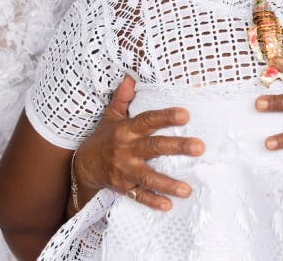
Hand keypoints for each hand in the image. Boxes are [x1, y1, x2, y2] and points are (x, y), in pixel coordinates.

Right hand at [73, 76, 204, 210]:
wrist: (83, 166)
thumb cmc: (104, 137)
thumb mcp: (110, 116)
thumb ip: (123, 98)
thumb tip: (130, 77)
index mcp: (126, 129)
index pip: (148, 120)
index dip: (166, 117)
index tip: (185, 114)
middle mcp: (126, 150)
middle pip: (154, 147)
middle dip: (177, 147)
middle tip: (200, 147)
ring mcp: (125, 170)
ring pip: (148, 176)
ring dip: (168, 183)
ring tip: (187, 189)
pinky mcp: (124, 187)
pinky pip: (139, 195)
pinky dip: (152, 201)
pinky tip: (168, 205)